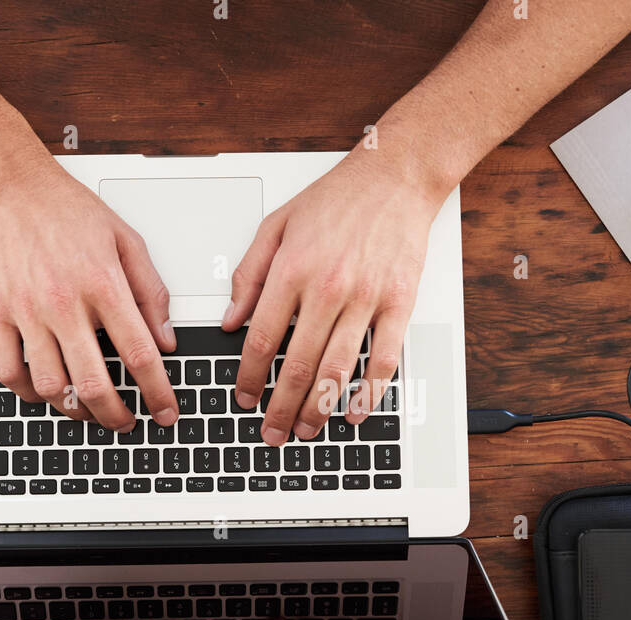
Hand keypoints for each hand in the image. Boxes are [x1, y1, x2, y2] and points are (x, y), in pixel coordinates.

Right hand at [0, 160, 179, 431]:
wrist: (10, 188)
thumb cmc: (69, 211)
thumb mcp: (128, 242)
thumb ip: (152, 293)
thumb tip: (167, 341)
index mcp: (103, 284)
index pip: (139, 354)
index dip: (158, 392)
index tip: (166, 412)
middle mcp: (64, 303)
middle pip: (94, 383)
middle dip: (117, 416)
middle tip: (128, 423)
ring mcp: (27, 312)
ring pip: (51, 386)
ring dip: (76, 410)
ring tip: (91, 411)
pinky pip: (9, 372)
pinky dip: (30, 393)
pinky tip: (48, 392)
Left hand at [223, 151, 447, 445]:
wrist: (394, 177)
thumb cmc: (336, 199)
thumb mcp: (276, 225)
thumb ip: (249, 274)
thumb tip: (231, 320)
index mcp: (292, 269)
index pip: (261, 339)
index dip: (249, 377)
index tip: (244, 398)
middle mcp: (328, 287)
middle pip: (297, 364)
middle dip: (280, 406)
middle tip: (271, 432)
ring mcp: (366, 298)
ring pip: (337, 369)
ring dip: (318, 408)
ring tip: (305, 429)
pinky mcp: (399, 304)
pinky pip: (384, 359)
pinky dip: (369, 392)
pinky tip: (353, 411)